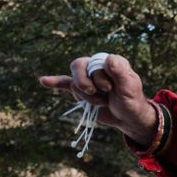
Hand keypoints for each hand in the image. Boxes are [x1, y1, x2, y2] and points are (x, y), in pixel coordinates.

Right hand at [39, 54, 157, 145]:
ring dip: (86, 96)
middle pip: (79, 66)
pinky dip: (54, 82)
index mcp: (111, 62)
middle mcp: (99, 67)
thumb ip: (120, 72)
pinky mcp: (82, 91)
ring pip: (74, 82)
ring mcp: (89, 79)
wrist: (128, 118)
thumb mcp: (130, 87)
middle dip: (85, 83)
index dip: (98, 76)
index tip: (109, 89)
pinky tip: (43, 81)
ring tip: (102, 102)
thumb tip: (109, 58)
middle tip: (97, 93)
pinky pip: (64, 84)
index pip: (94, 61)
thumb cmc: (132, 101)